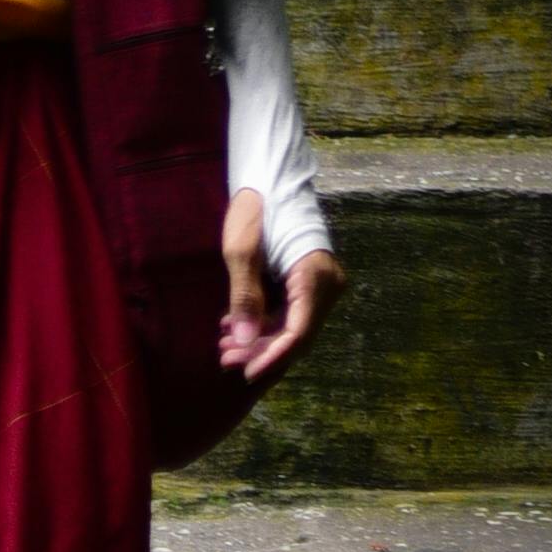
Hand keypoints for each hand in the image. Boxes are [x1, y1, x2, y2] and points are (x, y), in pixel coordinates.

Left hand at [219, 188, 330, 388]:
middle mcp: (326, 285)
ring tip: (225, 345)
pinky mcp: (306, 284)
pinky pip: (288, 313)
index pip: (299, 331)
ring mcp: (318, 285)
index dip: (273, 356)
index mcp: (316, 275)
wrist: (269, 179)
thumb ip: (244, 298)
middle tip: (225, 357)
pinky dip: (263, 323)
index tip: (247, 371)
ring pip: (291, 327)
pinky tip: (235, 326)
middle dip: (260, 350)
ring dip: (259, 339)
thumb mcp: (241, 251)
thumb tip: (245, 342)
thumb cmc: (255, 207)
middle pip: (296, 333)